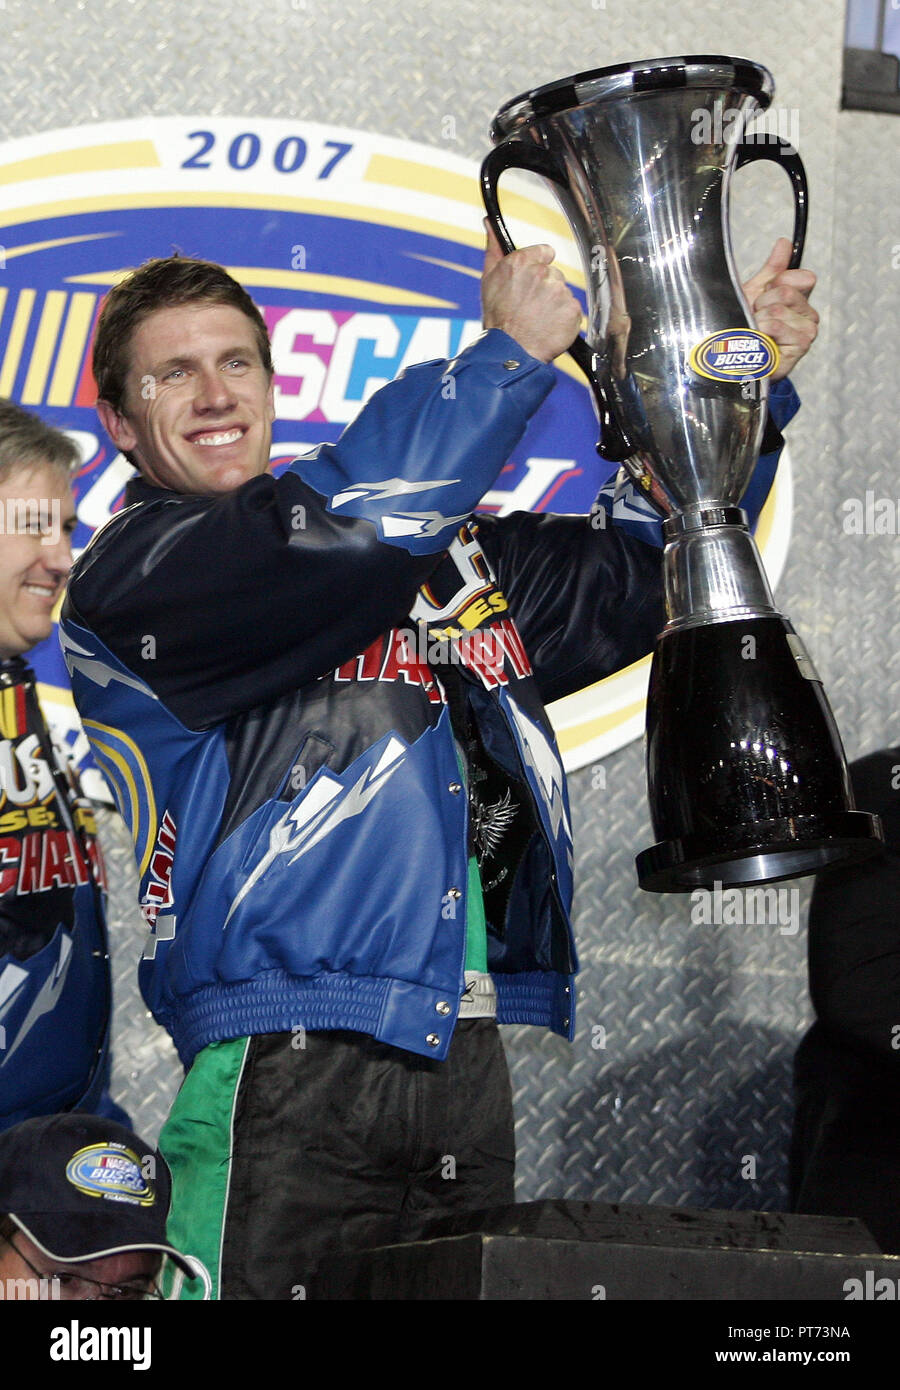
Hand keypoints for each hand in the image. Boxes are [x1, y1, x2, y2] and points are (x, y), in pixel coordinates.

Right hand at [480, 220, 582, 362]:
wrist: (510, 352)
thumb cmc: (497, 319)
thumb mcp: (488, 280)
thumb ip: (493, 249)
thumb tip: (490, 223)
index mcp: (522, 262)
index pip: (544, 252)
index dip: (538, 267)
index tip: (532, 282)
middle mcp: (542, 273)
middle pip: (553, 274)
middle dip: (545, 288)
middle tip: (530, 307)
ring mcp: (559, 292)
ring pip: (562, 293)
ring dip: (554, 304)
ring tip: (537, 319)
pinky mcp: (572, 310)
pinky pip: (572, 310)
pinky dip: (563, 320)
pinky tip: (548, 327)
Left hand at [741, 237, 818, 379]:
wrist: (736, 362)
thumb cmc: (747, 328)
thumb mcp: (756, 293)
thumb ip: (772, 269)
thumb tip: (783, 242)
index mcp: (801, 299)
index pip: (804, 277)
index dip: (778, 282)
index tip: (764, 294)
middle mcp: (808, 315)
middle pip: (787, 292)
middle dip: (762, 302)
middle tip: (755, 316)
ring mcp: (807, 332)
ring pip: (778, 310)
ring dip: (757, 319)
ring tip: (755, 331)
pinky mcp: (800, 348)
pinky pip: (777, 327)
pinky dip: (761, 331)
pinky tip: (759, 341)